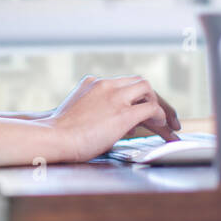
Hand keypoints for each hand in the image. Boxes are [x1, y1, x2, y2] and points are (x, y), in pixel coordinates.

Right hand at [43, 75, 180, 161]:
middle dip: (154, 98)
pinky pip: (151, 108)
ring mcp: (114, 97)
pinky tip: (163, 127)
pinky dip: (160, 116)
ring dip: (159, 106)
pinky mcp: (122, 113)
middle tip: (166, 116)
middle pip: (139, 83)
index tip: (144, 110)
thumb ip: (96, 112)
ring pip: (147, 90)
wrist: (52, 137)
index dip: (137, 97)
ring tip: (168, 124)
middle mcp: (105, 85)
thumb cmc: (58, 134)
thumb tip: (120, 125)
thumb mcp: (77, 113)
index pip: (123, 84)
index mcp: (92, 84)